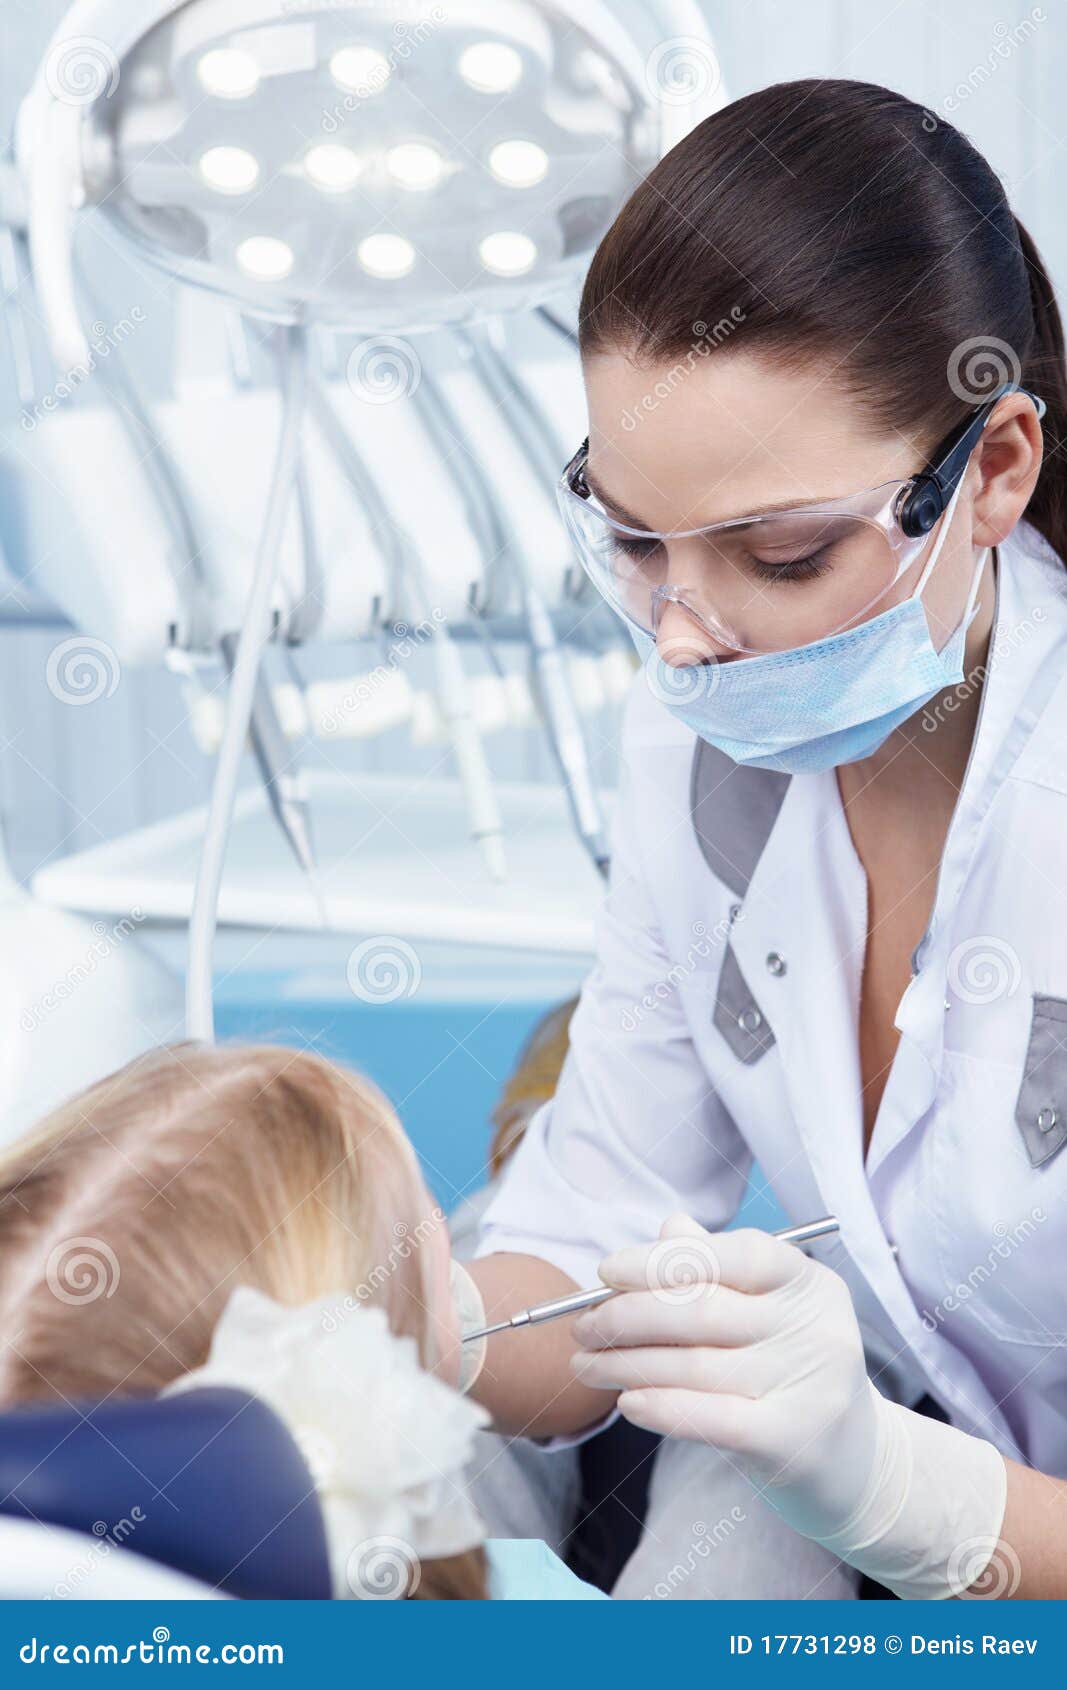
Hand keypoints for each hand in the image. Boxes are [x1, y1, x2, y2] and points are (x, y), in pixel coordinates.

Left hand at [570, 1214, 1008, 1598]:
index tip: (606, 1273)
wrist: (859, 1469)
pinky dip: (660, 1406)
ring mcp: (809, 1385)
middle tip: (582, 1327)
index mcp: (808, 1283)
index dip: (660, 1260)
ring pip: (692, 1365)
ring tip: (585, 1366)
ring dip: (624, 1364)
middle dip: (626, 1315)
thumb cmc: (795, 1377)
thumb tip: (667, 1228)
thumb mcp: (771, 1315)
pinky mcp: (792, 1442)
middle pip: (700, 1310)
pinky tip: (627, 1403)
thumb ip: (719, 1270)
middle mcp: (815, 1328)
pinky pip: (709, 1417)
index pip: (731, 1254)